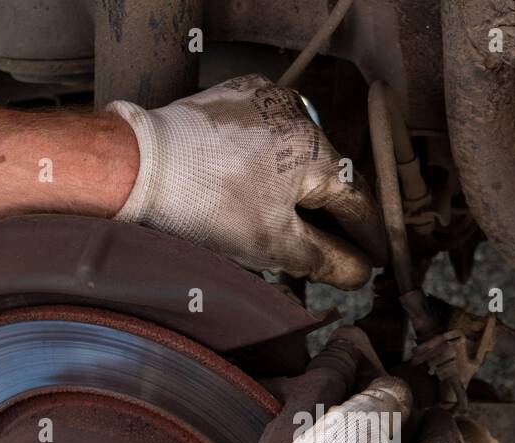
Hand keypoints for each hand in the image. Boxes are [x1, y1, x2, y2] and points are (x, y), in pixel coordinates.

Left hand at [107, 75, 385, 288]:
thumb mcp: (274, 245)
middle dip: (329, 216)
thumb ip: (326, 259)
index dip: (368, 236)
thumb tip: (359, 272)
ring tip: (292, 226)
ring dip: (298, 192)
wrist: (138, 166)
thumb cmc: (206, 204)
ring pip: (296, 157)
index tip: (376, 258)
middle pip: (325, 177)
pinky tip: (258, 191)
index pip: (355, 201)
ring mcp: (263, 101)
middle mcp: (297, 114)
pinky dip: (269, 165)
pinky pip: (266, 137)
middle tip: (336, 250)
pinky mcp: (233, 98)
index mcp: (315, 148)